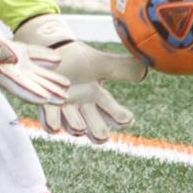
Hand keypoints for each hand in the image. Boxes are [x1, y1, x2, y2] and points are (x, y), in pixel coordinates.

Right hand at [0, 0, 68, 107]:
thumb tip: (15, 57)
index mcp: (0, 73)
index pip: (19, 87)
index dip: (33, 94)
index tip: (47, 100)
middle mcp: (9, 71)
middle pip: (32, 84)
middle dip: (48, 92)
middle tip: (65, 100)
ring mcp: (13, 61)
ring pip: (36, 72)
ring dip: (50, 79)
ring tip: (66, 86)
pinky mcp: (15, 50)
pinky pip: (33, 55)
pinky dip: (45, 58)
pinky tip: (58, 60)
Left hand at [14, 13, 148, 142]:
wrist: (51, 54)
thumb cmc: (78, 59)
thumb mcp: (101, 63)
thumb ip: (123, 68)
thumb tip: (146, 70)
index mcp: (96, 96)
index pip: (111, 109)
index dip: (119, 115)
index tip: (128, 120)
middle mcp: (82, 107)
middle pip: (93, 123)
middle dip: (98, 131)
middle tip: (103, 138)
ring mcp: (64, 108)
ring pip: (71, 124)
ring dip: (75, 126)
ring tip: (80, 128)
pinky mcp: (46, 106)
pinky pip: (50, 119)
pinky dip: (52, 123)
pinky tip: (54, 127)